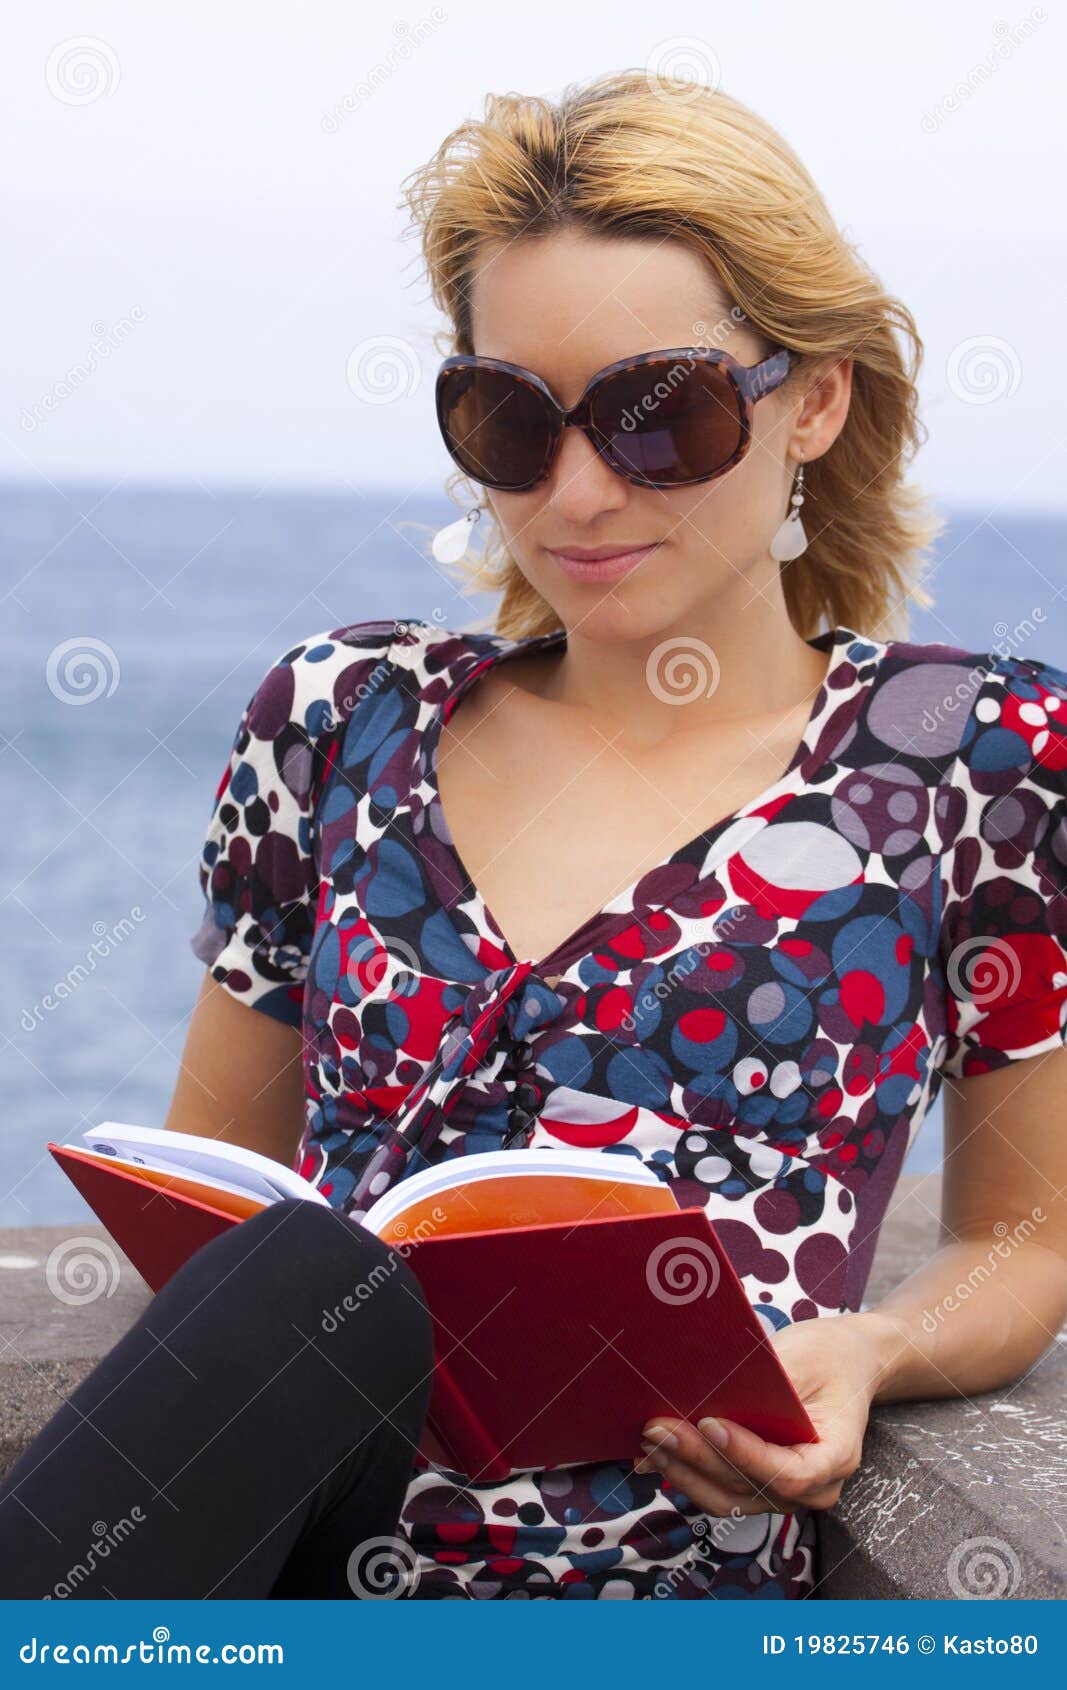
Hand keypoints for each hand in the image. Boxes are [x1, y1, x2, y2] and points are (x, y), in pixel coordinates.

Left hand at [634, 1311, 894, 1515]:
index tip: (708, 1423)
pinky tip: (654, 1455)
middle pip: (748, 1486)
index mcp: (836, 1456)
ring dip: (684, 1471)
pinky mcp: (761, 1487)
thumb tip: (704, 1392)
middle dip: (697, 1458)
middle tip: (657, 1427)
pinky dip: (687, 1474)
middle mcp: (815, 1488)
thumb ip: (760, 1383)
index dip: (745, 1454)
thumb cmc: (826, 1356)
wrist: (846, 1365)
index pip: (789, 1472)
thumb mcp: (801, 1358)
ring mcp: (786, 1493)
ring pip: (728, 1497)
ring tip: (649, 1440)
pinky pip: (722, 1490)